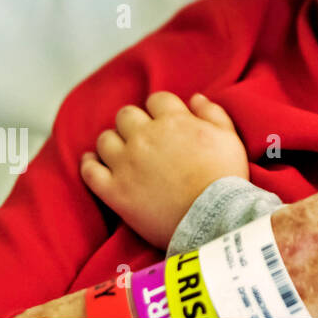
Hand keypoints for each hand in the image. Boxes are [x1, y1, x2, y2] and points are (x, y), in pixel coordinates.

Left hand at [79, 91, 248, 249]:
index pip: (156, 99)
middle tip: (145, 137)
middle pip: (126, 115)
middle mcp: (144, 137)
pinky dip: (88, 163)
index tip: (167, 121)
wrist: (213, 219)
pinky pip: (89, 170)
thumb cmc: (225, 177)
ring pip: (105, 139)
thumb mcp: (229, 137)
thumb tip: (195, 98)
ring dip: (114, 141)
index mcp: (173, 120)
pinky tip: (93, 161)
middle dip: (135, 122)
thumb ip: (212, 112)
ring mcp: (126, 163)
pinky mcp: (113, 190)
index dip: (162, 109)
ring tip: (123, 152)